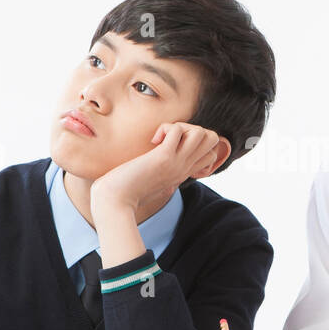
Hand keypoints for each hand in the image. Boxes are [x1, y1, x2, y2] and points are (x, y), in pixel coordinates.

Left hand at [91, 122, 223, 214]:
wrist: (115, 202)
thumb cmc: (128, 194)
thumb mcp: (154, 187)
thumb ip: (165, 181)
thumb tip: (169, 186)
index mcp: (183, 173)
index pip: (211, 154)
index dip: (198, 143)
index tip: (175, 146)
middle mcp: (184, 168)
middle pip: (212, 139)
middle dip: (194, 129)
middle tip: (172, 137)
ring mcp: (177, 163)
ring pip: (202, 133)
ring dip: (183, 126)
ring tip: (164, 137)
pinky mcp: (164, 157)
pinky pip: (177, 131)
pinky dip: (166, 128)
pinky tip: (153, 141)